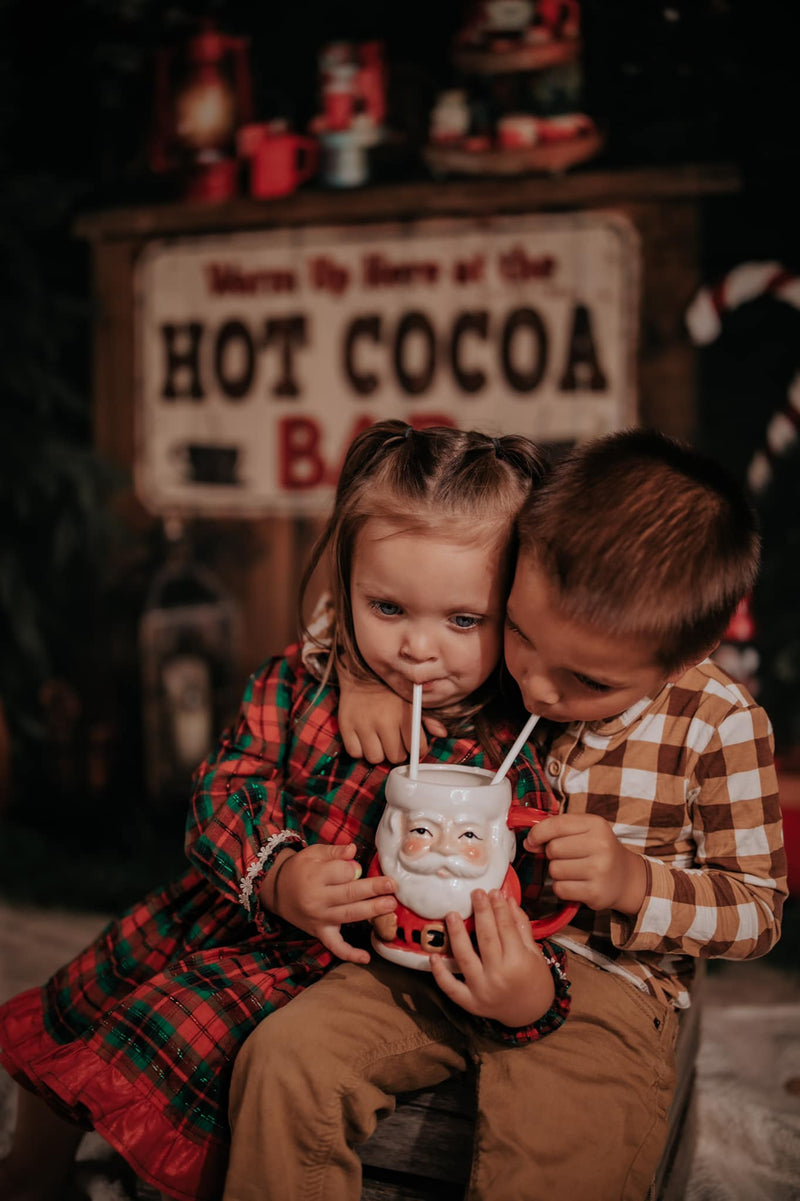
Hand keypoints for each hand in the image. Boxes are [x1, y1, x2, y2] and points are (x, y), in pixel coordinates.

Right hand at [260, 843, 396, 963]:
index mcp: (315, 877)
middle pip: (350, 894)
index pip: (342, 872)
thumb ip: (334, 852)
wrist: (277, 891)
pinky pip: (335, 946)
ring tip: (391, 905)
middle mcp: (317, 900)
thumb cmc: (300, 869)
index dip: (354, 868)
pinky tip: (367, 958)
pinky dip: (350, 954)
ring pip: (349, 915)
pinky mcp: (320, 933)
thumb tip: (354, 849)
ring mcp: (320, 919)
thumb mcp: (313, 853)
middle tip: (393, 885)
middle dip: (373, 889)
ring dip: (372, 911)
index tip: (358, 866)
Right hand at [338, 667, 446, 763]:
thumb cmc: (390, 690)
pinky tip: (364, 739)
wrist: (360, 670)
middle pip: (396, 757)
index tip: (413, 747)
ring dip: (378, 753)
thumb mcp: (411, 699)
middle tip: (395, 743)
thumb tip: (441, 733)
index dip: (417, 751)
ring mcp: (363, 724)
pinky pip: (355, 753)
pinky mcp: (346, 725)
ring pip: (375, 758)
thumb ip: (428, 717)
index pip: (417, 749)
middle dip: (398, 753)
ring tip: (379, 742)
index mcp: (404, 715)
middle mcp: (384, 721)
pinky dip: (360, 750)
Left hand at [430, 890, 554, 1027]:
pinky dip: (440, 974)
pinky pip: (451, 988)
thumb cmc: (535, 978)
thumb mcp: (534, 952)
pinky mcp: (470, 1003)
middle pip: (486, 938)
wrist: (531, 1014)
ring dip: (457, 935)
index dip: (499, 908)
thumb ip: (520, 925)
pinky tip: (433, 956)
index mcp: (519, 962)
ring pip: (466, 958)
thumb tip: (507, 898)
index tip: (493, 891)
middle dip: (481, 913)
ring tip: (451, 914)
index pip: (506, 928)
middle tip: (475, 893)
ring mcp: (482, 991)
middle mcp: (499, 976)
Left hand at [525, 814, 646, 914]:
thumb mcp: (584, 830)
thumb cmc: (598, 851)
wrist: (626, 878)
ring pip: (554, 870)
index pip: (556, 825)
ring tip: (573, 870)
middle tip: (566, 856)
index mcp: (596, 825)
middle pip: (553, 849)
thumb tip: (529, 843)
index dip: (538, 833)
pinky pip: (560, 889)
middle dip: (552, 854)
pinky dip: (562, 887)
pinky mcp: (595, 893)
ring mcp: (599, 871)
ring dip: (557, 872)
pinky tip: (576, 883)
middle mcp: (601, 846)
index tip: (532, 840)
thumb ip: (556, 830)